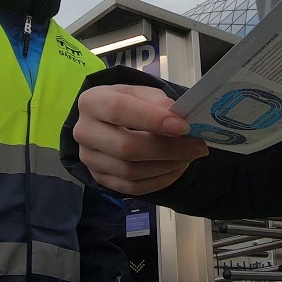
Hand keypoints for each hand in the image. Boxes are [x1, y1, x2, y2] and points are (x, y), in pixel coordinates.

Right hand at [73, 85, 208, 194]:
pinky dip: (159, 181)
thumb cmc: (129, 103)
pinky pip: (132, 188)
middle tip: (197, 147)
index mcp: (92, 102)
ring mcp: (89, 159)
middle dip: (168, 149)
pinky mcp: (99, 179)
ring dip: (167, 166)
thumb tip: (179, 120)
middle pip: (126, 147)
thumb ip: (159, 103)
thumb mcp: (142, 93)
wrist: (109, 121)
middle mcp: (84, 132)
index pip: (119, 110)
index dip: (152, 120)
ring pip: (131, 172)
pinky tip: (176, 169)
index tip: (183, 127)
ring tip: (189, 156)